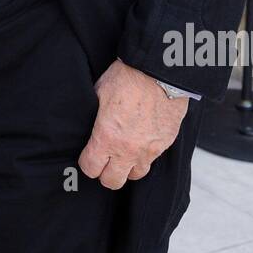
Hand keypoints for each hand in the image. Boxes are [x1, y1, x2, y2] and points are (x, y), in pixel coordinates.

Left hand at [78, 56, 188, 189]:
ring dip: (128, 167)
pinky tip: (141, 142)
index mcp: (106, 137)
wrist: (159, 71)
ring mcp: (148, 149)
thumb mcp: (98, 94)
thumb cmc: (127, 78)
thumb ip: (93, 117)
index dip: (87, 163)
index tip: (88, 156)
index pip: (90, 169)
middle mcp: (127, 149)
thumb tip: (88, 126)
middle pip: (112, 181)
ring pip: (135, 175)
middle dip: (105, 173)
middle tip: (105, 161)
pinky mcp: (165, 144)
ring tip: (125, 153)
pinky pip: (152, 160)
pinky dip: (145, 155)